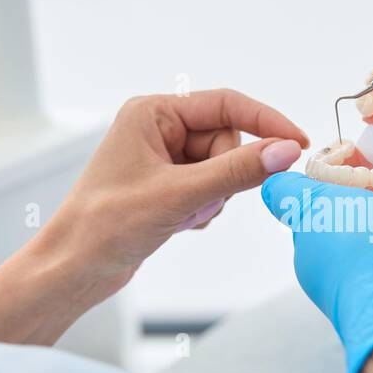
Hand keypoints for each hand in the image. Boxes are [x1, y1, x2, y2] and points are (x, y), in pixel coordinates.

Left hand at [47, 89, 307, 297]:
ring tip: (180, 217)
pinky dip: (204, 210)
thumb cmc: (107, 225)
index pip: (227, 104)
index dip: (267, 123)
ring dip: (213, 198)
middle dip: (223, 177)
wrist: (74, 268)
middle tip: (197, 203)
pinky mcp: (169, 186)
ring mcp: (165, 158)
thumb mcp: (180, 195)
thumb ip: (237, 172)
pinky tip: (177, 225)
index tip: (298, 144)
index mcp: (153, 112)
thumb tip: (286, 151)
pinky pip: (212, 189)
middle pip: (227, 142)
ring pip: (224, 169)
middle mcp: (159, 128)